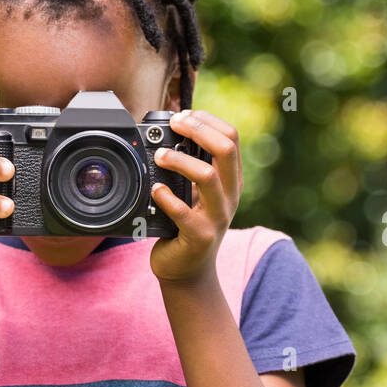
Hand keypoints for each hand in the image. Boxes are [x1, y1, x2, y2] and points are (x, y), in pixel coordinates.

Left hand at [147, 109, 242, 283]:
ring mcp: (217, 217)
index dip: (207, 120)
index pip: (231, 137)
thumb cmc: (188, 224)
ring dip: (180, 160)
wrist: (188, 270)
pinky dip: (166, 197)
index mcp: (231, 179)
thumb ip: (193, 164)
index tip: (183, 115)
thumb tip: (172, 128)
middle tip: (174, 125)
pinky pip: (184, 212)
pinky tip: (155, 190)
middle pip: (225, 150)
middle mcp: (230, 195)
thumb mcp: (198, 192)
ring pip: (208, 176)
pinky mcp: (199, 236)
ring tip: (159, 156)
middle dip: (197, 130)